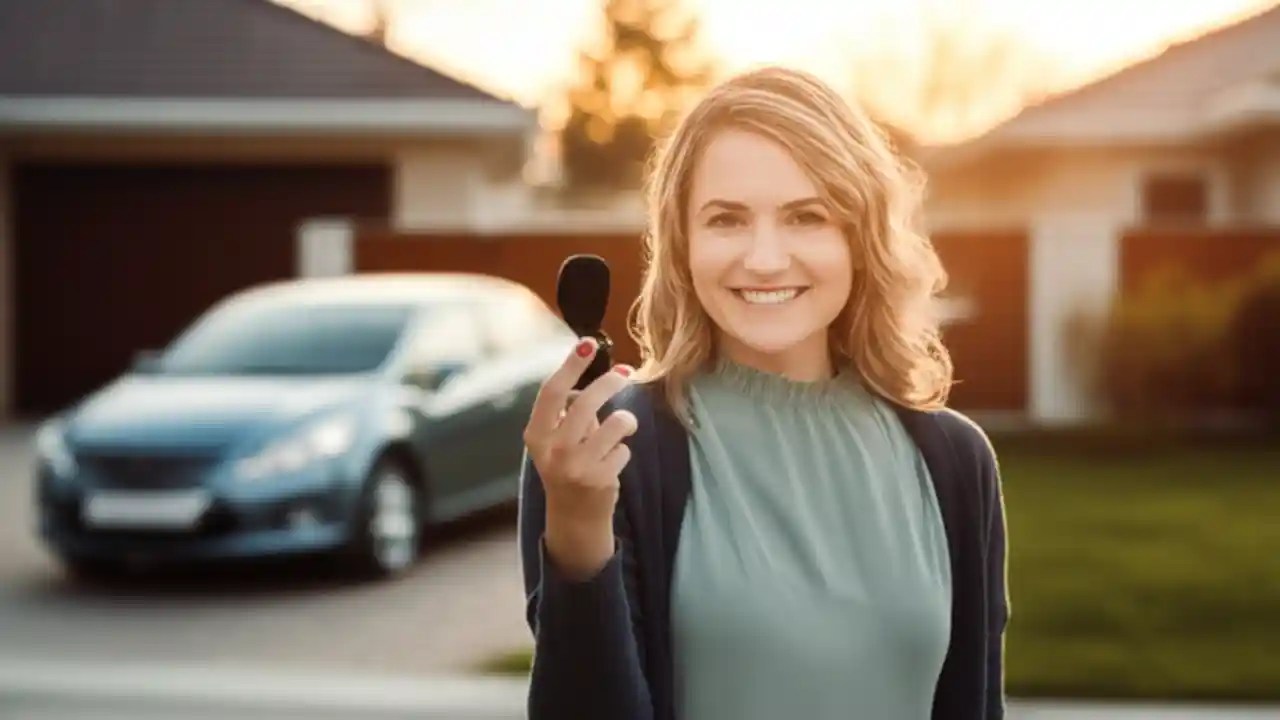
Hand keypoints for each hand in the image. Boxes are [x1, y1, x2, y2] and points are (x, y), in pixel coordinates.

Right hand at [523, 337, 637, 577]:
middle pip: (587, 401)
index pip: (553, 391)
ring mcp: (577, 466)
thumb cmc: (566, 466)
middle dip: (610, 382)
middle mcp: (552, 450)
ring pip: (616, 423)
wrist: (572, 516)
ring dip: (626, 421)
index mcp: (536, 434)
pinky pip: (624, 449)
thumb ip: (570, 410)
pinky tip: (611, 463)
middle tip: (625, 372)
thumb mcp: (555, 439)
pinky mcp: (600, 480)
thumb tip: (599, 370)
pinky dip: (622, 451)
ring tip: (622, 429)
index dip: (571, 364)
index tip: (588, 343)